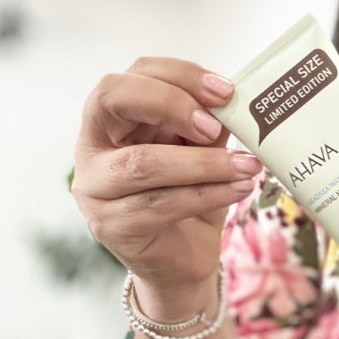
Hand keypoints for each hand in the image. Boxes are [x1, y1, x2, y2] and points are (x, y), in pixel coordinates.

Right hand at [72, 57, 262, 304]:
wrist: (181, 262)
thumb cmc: (187, 196)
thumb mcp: (198, 151)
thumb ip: (205, 125)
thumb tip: (234, 103)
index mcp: (108, 120)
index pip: (128, 77)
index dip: (176, 76)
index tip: (225, 91)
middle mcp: (91, 149)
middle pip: (115, 101)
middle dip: (173, 104)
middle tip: (218, 126)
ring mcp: (95, 190)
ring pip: (145, 163)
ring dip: (205, 162)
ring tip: (248, 165)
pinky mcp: (113, 227)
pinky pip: (164, 204)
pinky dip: (210, 194)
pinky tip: (240, 188)